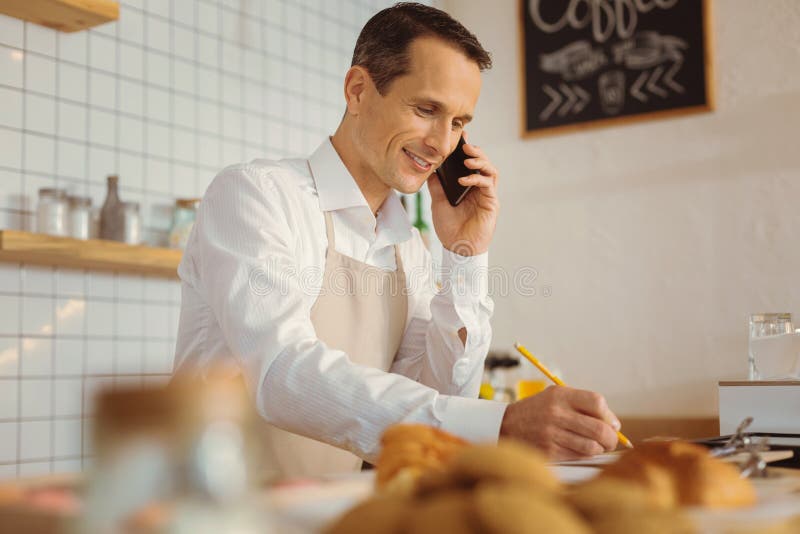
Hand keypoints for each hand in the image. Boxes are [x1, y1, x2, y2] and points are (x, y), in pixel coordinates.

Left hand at [427, 136, 497, 255]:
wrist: (456, 247)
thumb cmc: (449, 227)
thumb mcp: (438, 202)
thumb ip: (437, 185)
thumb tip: (430, 167)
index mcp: (467, 186)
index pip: (470, 163)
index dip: (467, 149)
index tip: (460, 137)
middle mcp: (479, 188)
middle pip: (483, 163)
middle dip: (475, 151)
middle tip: (465, 144)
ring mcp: (486, 195)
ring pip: (490, 170)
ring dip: (480, 161)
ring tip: (467, 158)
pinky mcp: (491, 203)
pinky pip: (488, 185)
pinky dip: (476, 179)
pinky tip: (464, 179)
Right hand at [499, 386, 620, 460]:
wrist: (507, 425)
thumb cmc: (538, 411)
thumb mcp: (555, 396)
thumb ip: (582, 404)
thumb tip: (613, 424)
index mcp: (560, 395)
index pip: (596, 402)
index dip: (609, 415)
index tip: (612, 423)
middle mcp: (556, 413)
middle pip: (598, 428)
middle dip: (611, 438)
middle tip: (610, 440)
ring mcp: (552, 433)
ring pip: (591, 446)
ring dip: (600, 449)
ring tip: (598, 447)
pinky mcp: (549, 451)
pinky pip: (578, 456)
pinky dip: (585, 455)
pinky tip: (582, 450)